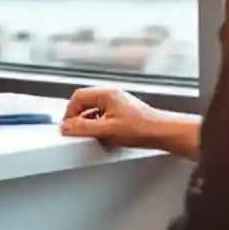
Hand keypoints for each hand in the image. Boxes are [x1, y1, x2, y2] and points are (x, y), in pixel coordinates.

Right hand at [60, 87, 200, 159]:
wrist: (162, 132)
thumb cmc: (140, 129)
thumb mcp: (106, 130)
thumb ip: (83, 128)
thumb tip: (66, 127)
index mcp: (106, 93)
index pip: (78, 97)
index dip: (69, 113)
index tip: (68, 127)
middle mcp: (112, 94)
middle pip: (85, 101)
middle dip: (78, 117)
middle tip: (76, 131)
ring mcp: (118, 101)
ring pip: (94, 109)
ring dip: (89, 121)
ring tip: (91, 135)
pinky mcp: (123, 110)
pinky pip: (104, 114)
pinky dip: (99, 123)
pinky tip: (103, 135)